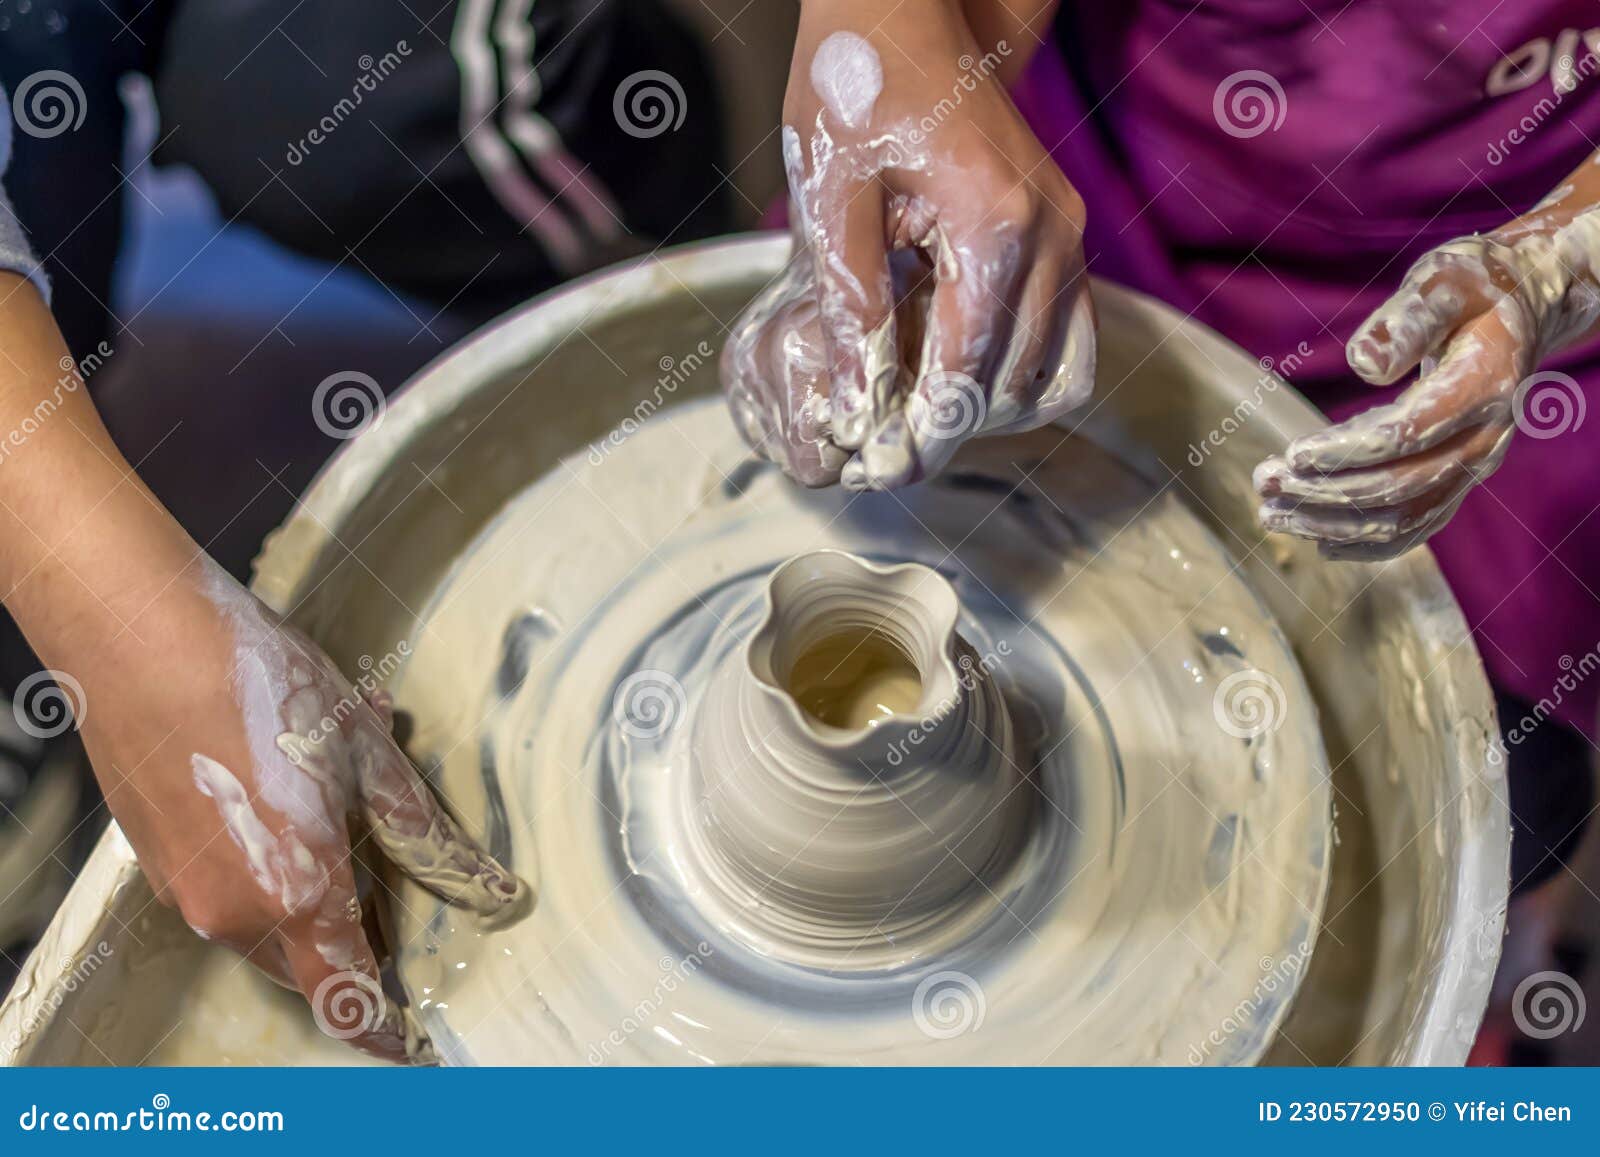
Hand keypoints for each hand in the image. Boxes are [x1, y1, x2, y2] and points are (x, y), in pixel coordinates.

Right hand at [81, 563, 523, 1062]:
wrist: (140, 634)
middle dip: (349, 954)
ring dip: (305, 908)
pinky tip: (283, 805)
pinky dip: (262, 878)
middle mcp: (232, 908)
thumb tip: (491, 889)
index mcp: (296, 889)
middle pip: (305, 966)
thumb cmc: (260, 684)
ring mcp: (184, 889)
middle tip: (390, 912)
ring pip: (262, 932)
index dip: (380, 1028)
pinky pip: (224, 896)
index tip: (410, 1045)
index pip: (346, 994)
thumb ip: (425, 834)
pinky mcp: (154, 861)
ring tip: (336, 826)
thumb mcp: (366, 755)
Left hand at [722, 0, 1094, 489]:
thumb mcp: (835, 194)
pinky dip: (1021, 376)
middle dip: (951, 430)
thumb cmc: (861, 85)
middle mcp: (1055, 235)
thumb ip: (850, 305)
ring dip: (989, 411)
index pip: (968, 369)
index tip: (879, 469)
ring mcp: (1072, 234)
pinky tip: (960, 379)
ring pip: (1053, 374)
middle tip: (885, 457)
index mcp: (999, 224)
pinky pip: (1068, 337)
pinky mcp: (1067, 234)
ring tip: (917, 419)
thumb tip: (855, 406)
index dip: (923, 431)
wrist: (909, 11)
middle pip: (1016, 384)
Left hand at [1254, 187, 1599, 560]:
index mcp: (1483, 388)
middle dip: (1324, 492)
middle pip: (1399, 487)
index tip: (1293, 454)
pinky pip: (1416, 525)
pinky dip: (1367, 541)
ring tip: (1271, 512)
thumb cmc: (1476, 286)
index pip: (1407, 434)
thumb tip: (1363, 365)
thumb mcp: (1445, 280)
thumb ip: (1408, 318)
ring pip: (1403, 517)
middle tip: (1263, 481)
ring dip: (1332, 522)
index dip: (1347, 451)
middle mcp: (1485, 439)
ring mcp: (1474, 465)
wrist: (1521, 306)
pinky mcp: (1459, 477)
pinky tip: (1319, 540)